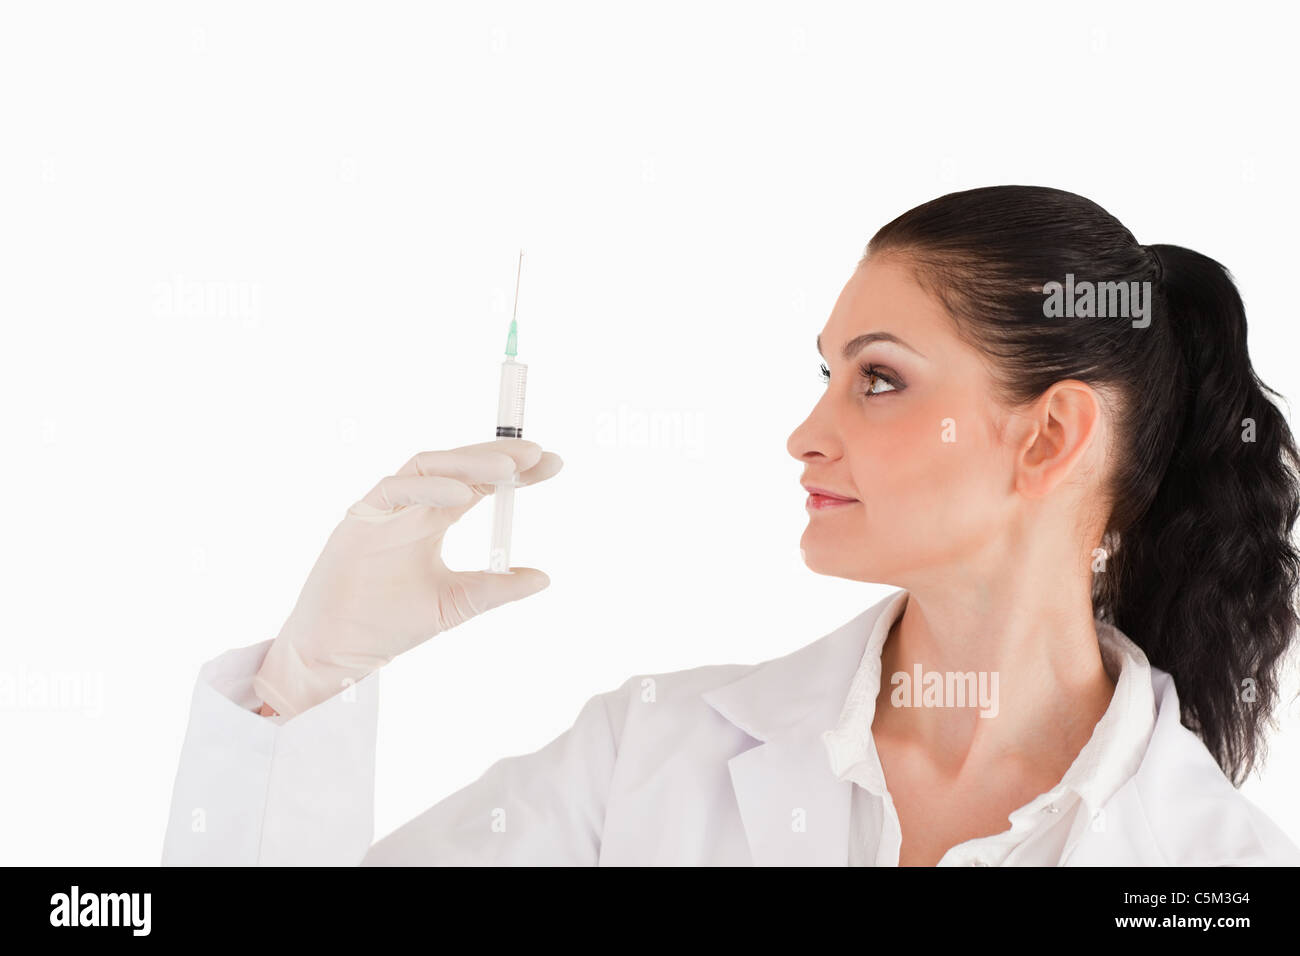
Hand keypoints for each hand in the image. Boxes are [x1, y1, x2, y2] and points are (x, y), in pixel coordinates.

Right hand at [252, 438, 561, 717]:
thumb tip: (544, 577)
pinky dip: (429, 487)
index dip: (517, 473)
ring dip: (470, 464)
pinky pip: (396, 489)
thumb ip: (495, 588)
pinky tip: (463, 495)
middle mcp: (411, 506)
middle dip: (500, 457)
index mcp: (432, 520)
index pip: (480, 484)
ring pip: (429, 467)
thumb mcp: (455, 604)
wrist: (336, 655)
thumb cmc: (387, 626)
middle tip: (540, 454)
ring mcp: (384, 509)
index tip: (554, 465)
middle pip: (459, 466)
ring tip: (510, 468)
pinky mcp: (359, 518)